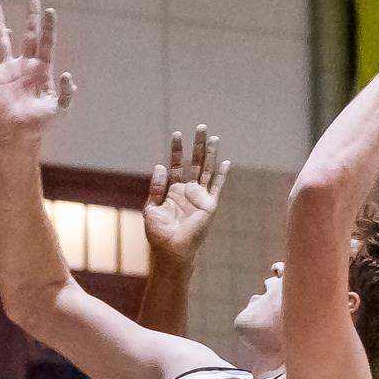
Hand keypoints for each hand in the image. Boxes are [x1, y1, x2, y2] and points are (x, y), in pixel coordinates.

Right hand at [0, 0, 75, 135]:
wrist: (17, 134)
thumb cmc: (39, 122)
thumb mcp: (57, 109)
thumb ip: (66, 92)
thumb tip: (68, 74)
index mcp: (41, 69)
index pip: (47, 43)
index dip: (48, 27)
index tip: (50, 10)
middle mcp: (24, 64)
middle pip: (28, 35)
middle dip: (30, 16)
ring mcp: (8, 69)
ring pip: (3, 41)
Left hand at [142, 125, 228, 264]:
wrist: (171, 251)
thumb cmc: (159, 234)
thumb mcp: (152, 208)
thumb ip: (157, 187)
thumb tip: (160, 165)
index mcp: (173, 191)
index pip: (176, 165)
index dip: (176, 150)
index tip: (177, 134)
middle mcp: (188, 191)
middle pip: (194, 163)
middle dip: (197, 145)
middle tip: (201, 127)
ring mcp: (199, 197)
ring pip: (207, 170)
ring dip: (210, 154)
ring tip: (213, 137)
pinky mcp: (209, 205)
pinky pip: (216, 187)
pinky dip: (222, 175)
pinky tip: (226, 162)